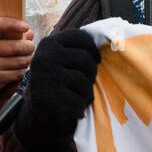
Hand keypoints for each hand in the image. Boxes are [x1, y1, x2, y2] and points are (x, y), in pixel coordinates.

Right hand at [0, 17, 34, 99]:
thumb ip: (12, 36)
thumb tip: (30, 33)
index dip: (13, 24)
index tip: (25, 27)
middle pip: (16, 46)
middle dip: (28, 47)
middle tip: (30, 47)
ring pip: (19, 61)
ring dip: (27, 59)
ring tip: (26, 58)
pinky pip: (17, 73)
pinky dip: (22, 71)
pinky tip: (19, 69)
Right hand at [14, 29, 100, 151]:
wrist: (40, 113)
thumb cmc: (58, 83)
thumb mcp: (61, 60)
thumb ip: (77, 50)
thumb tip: (111, 42)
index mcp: (49, 43)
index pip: (81, 38)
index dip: (94, 50)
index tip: (96, 60)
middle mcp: (44, 58)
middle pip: (86, 60)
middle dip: (91, 74)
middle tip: (85, 83)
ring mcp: (44, 79)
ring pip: (84, 83)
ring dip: (86, 93)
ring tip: (76, 96)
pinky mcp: (47, 100)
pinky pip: (78, 102)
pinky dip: (79, 107)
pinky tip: (71, 108)